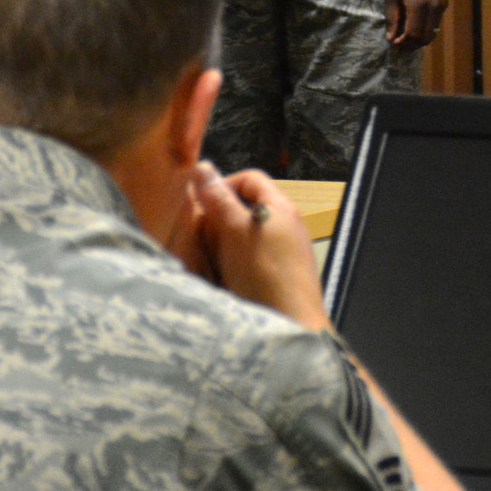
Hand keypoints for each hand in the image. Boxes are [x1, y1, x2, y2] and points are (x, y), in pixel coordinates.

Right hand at [189, 163, 332, 332]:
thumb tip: (202, 166)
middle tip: (201, 240)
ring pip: (243, 236)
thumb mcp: (235, 232)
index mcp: (281, 207)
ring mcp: (285, 251)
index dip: (222, 185)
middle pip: (245, 208)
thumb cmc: (263, 273)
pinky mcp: (279, 274)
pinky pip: (249, 259)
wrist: (290, 324)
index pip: (249, 178)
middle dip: (218, 220)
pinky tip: (223, 280)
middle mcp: (287, 225)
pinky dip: (233, 264)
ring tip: (210, 263)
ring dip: (222, 245)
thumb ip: (219, 200)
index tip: (199, 206)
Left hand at [386, 0, 447, 50]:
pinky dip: (426, 29)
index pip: (413, 34)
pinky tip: (416, 25)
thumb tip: (391, 38)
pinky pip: (436, 23)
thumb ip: (392, 17)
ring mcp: (441, 6)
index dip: (404, 43)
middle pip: (425, 37)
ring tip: (407, 38)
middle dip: (412, 45)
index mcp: (417, 4)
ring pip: (432, 32)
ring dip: (420, 39)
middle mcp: (432, 8)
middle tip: (400, 46)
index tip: (394, 44)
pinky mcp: (444, 4)